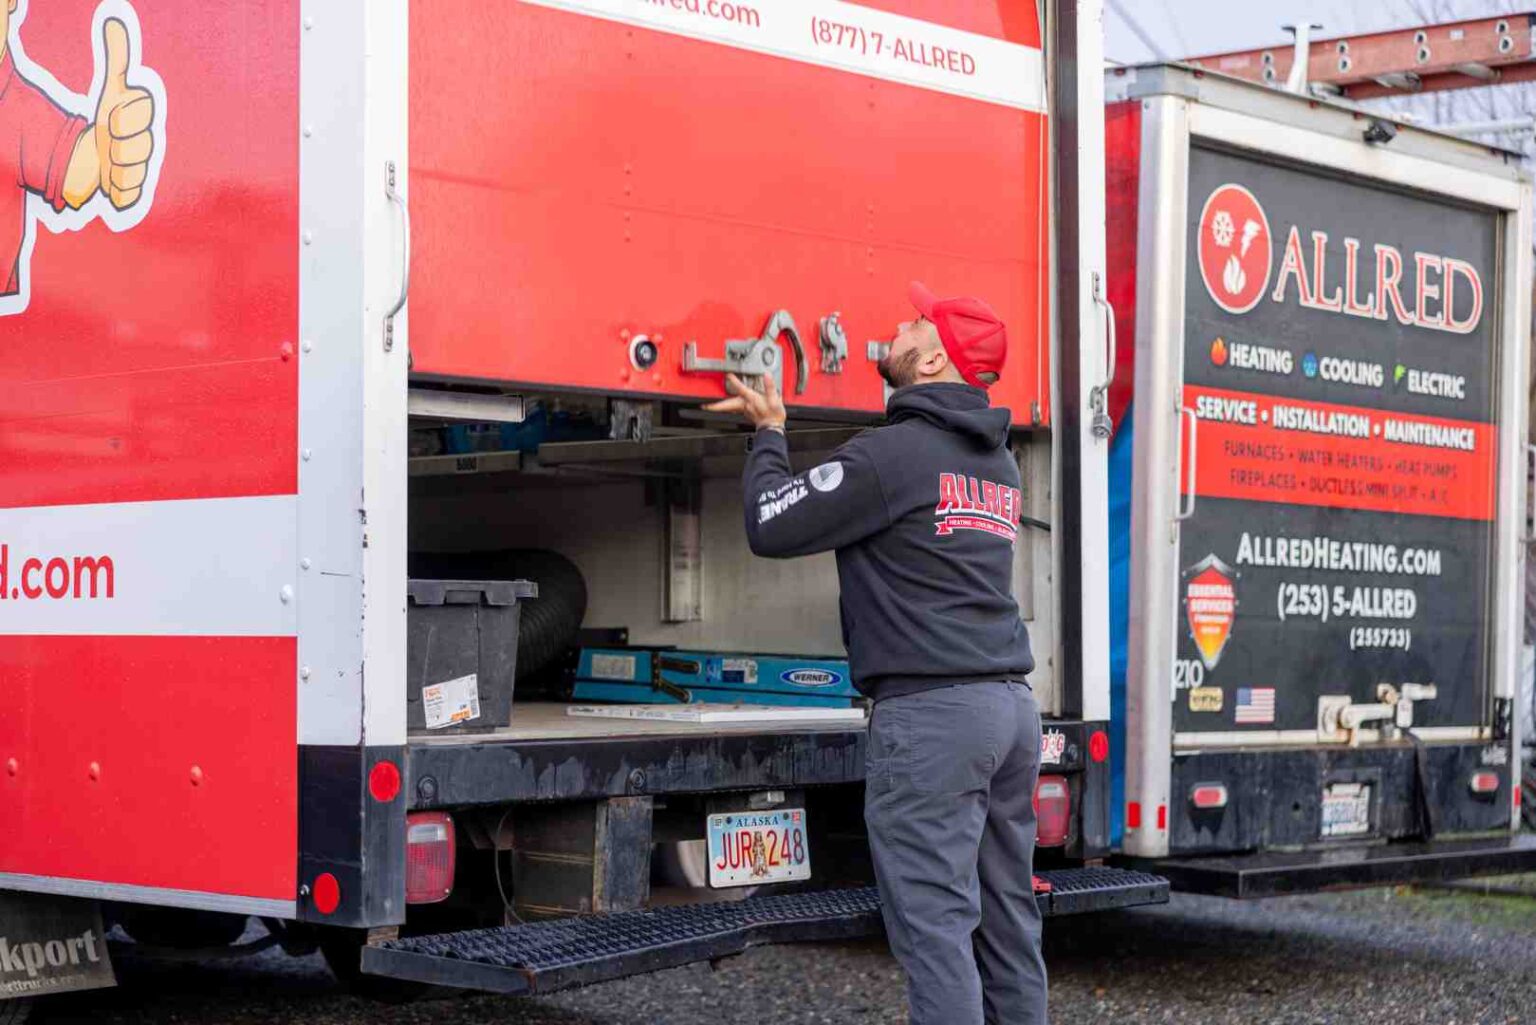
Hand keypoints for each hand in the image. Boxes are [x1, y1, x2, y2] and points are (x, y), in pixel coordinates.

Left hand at [93, 18, 153, 209]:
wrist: (99, 158)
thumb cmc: (110, 121)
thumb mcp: (112, 89)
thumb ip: (117, 57)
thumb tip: (114, 17)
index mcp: (146, 118)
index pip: (141, 111)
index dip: (124, 113)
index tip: (111, 115)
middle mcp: (150, 144)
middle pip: (137, 145)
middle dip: (116, 144)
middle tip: (109, 140)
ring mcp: (144, 169)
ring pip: (131, 171)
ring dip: (114, 168)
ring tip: (108, 162)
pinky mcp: (135, 193)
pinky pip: (130, 195)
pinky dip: (116, 191)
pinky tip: (108, 184)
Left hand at [702, 373, 786, 429]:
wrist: (772, 428)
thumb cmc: (773, 415)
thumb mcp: (774, 399)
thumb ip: (770, 387)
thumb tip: (767, 376)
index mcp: (752, 399)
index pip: (740, 388)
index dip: (734, 381)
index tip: (728, 375)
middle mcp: (745, 405)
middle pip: (727, 404)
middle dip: (715, 405)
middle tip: (705, 406)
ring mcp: (745, 411)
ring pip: (729, 408)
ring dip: (719, 407)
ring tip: (709, 407)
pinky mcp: (746, 414)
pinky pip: (734, 410)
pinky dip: (728, 408)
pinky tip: (727, 407)